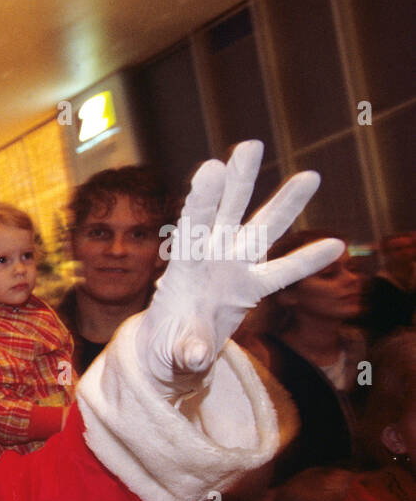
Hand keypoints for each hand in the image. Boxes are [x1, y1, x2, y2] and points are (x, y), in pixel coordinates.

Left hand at [138, 141, 344, 395]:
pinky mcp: (251, 286)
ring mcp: (232, 268)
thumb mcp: (170, 352)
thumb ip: (185, 349)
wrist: (173, 354)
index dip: (202, 199)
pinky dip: (307, 261)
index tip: (211, 168)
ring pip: (261, 230)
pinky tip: (335, 245)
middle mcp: (210, 259)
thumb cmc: (165, 348)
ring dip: (284, 204)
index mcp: (183, 268)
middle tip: (249, 145)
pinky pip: (283, 272)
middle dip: (238, 180)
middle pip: (227, 213)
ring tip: (309, 176)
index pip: (193, 226)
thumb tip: (197, 355)